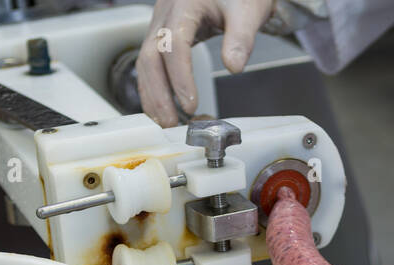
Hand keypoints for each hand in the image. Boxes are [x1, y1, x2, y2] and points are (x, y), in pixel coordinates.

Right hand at [137, 0, 274, 126]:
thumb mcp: (248, 11)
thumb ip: (241, 38)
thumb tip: (234, 67)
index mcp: (184, 4)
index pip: (173, 43)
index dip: (180, 77)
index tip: (191, 103)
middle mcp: (165, 13)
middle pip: (150, 55)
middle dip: (158, 93)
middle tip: (171, 122)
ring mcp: (160, 23)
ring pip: (145, 61)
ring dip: (152, 94)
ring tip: (166, 121)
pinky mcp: (162, 34)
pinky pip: (150, 62)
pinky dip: (153, 86)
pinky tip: (162, 107)